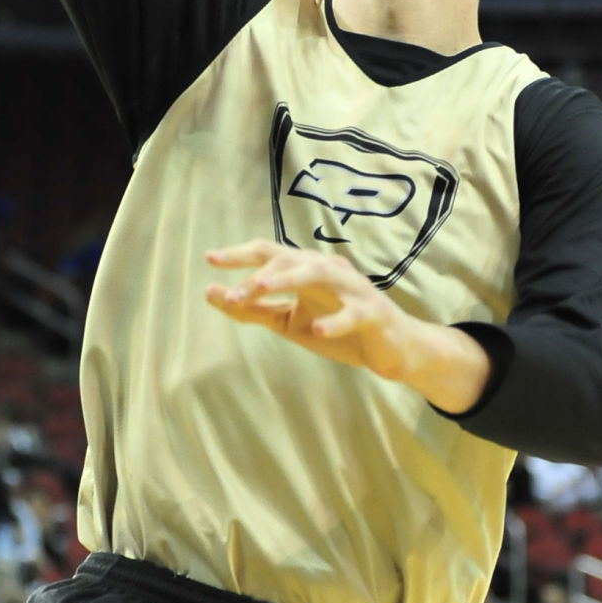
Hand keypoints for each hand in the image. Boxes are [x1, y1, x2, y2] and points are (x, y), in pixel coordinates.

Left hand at [205, 238, 423, 381]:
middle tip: (235, 295)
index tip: (210, 258)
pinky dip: (335, 321)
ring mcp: (352, 288)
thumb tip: (211, 293)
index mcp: (306, 269)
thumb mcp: (288, 321)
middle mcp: (327, 269)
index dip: (239, 254)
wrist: (391, 348)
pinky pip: (352, 313)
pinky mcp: (372, 312)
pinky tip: (319, 331)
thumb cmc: (335, 327)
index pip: (269, 253)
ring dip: (288, 281)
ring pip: (319, 274)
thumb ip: (252, 308)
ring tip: (262, 289)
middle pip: (290, 260)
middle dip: (260, 275)